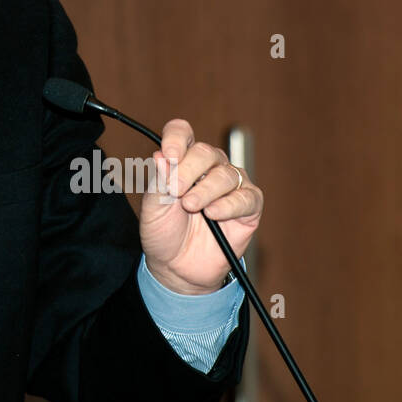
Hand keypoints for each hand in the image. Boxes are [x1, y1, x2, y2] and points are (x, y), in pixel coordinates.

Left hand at [139, 119, 262, 294]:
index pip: (182, 133)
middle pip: (205, 152)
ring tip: (191, 207)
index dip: (176, 138)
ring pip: (226, 174)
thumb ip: (158, 181)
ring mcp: (231, 186)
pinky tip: (213, 214)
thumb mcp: (153, 207)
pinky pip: (247, 197)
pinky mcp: (249, 207)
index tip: (168, 155)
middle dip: (188, 170)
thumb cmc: (164, 233)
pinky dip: (228, 205)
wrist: (177, 268)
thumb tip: (160, 155)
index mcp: (181, 161)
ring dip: (206, 190)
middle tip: (175, 192)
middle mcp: (209, 168)